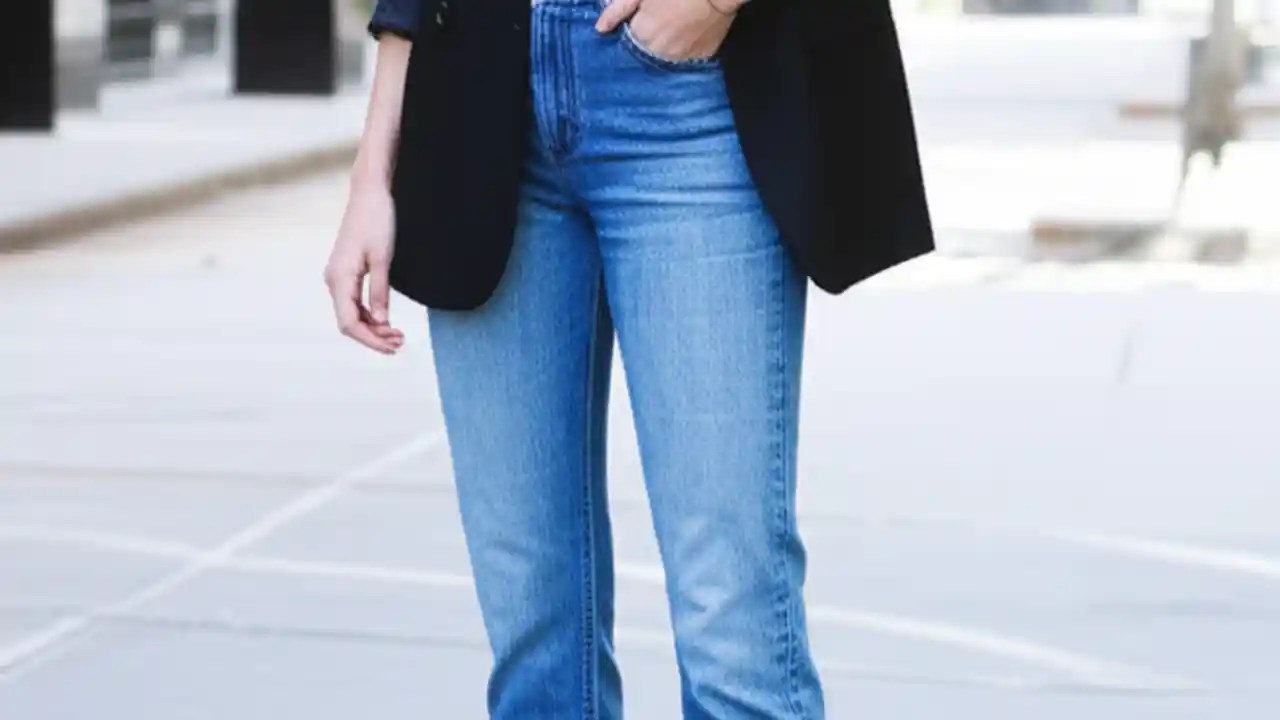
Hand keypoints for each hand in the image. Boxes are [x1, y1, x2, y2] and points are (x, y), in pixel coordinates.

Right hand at [324, 181, 403, 354]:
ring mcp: (337, 277)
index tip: (393, 346)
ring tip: (398, 335)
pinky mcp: (345, 273)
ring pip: (351, 314)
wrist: (369, 194)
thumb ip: (380, 292)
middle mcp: (333, 280)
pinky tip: (386, 320)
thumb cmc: (377, 220)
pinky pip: (353, 302)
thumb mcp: (383, 258)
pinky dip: (369, 314)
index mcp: (339, 278)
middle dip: (373, 337)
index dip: (370, 340)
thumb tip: (380, 321)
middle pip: (349, 322)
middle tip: (400, 343)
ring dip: (373, 328)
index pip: (349, 323)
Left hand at [596, 0, 738, 62]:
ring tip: (675, 24)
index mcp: (641, 34)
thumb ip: (618, 9)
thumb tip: (600, 28)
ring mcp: (682, 58)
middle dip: (648, 38)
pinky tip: (688, 32)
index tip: (640, 17)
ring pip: (666, 57)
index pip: (627, 42)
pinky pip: (687, 58)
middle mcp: (659, 53)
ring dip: (665, 46)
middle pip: (645, 52)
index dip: (632, 28)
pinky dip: (684, 49)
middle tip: (662, 17)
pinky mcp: (702, 58)